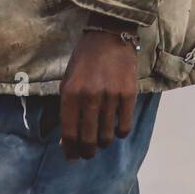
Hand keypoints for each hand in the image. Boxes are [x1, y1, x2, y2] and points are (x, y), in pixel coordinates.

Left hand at [58, 14, 139, 161]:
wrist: (109, 36)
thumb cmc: (84, 60)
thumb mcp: (67, 80)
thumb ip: (66, 107)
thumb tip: (65, 137)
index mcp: (70, 93)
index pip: (69, 132)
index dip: (71, 149)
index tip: (72, 157)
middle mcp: (89, 97)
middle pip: (88, 138)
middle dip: (87, 151)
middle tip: (88, 154)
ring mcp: (110, 96)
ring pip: (107, 135)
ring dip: (103, 143)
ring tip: (101, 142)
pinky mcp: (128, 94)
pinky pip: (125, 126)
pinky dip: (120, 133)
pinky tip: (117, 130)